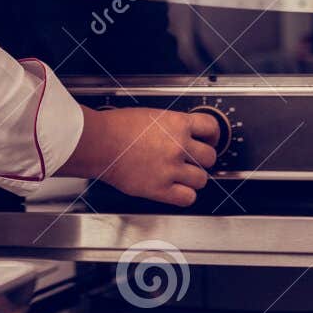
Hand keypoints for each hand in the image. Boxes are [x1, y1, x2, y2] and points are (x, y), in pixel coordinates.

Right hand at [59, 106, 218, 206]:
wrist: (98, 142)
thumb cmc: (115, 127)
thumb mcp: (150, 115)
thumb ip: (169, 124)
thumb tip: (179, 131)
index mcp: (177, 123)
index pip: (211, 127)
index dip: (213, 135)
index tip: (210, 139)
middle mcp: (178, 145)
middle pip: (209, 157)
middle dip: (203, 160)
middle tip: (194, 161)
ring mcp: (171, 168)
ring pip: (201, 179)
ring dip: (194, 179)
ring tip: (182, 176)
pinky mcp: (160, 188)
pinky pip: (187, 198)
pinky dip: (185, 196)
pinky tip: (176, 190)